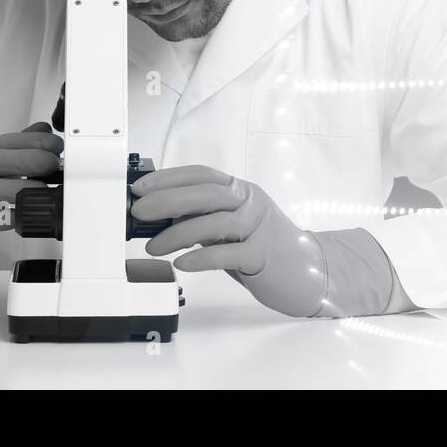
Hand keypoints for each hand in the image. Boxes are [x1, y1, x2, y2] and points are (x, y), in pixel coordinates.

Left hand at [129, 165, 325, 317]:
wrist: (307, 271)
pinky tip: (182, 263)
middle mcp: (250, 202)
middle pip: (206, 194)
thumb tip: (158, 217)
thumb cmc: (261, 248)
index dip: (168, 178)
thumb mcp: (229, 228)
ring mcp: (259, 227)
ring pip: (216, 222)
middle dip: (167, 200)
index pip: (201, 175)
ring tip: (153, 247)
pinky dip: (202, 257)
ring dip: (178, 233)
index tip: (140, 188)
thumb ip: (202, 219)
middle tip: (139, 211)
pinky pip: (229, 253)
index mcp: (240, 191)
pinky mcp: (263, 255)